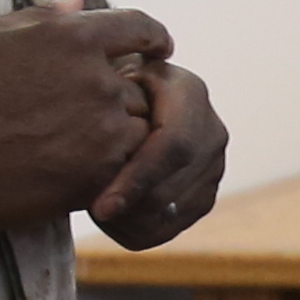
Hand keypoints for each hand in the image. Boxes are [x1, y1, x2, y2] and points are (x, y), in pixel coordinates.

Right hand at [0, 3, 166, 230]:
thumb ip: (42, 16)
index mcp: (73, 38)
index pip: (140, 26)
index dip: (154, 36)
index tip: (159, 48)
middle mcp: (96, 80)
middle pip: (140, 85)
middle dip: (124, 96)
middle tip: (94, 112)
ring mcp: (102, 130)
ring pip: (140, 129)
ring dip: (122, 134)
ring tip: (82, 142)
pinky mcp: (98, 174)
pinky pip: (129, 167)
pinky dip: (114, 167)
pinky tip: (82, 167)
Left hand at [88, 58, 230, 246]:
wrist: (128, 94)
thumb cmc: (104, 79)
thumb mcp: (102, 70)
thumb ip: (105, 89)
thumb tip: (108, 114)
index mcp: (190, 93)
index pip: (173, 147)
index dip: (137, 180)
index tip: (100, 207)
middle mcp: (211, 132)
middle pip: (171, 189)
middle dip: (126, 208)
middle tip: (86, 212)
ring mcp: (213, 167)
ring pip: (168, 214)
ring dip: (126, 220)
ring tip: (93, 206)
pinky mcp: (203, 196)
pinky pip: (166, 229)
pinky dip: (133, 229)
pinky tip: (108, 214)